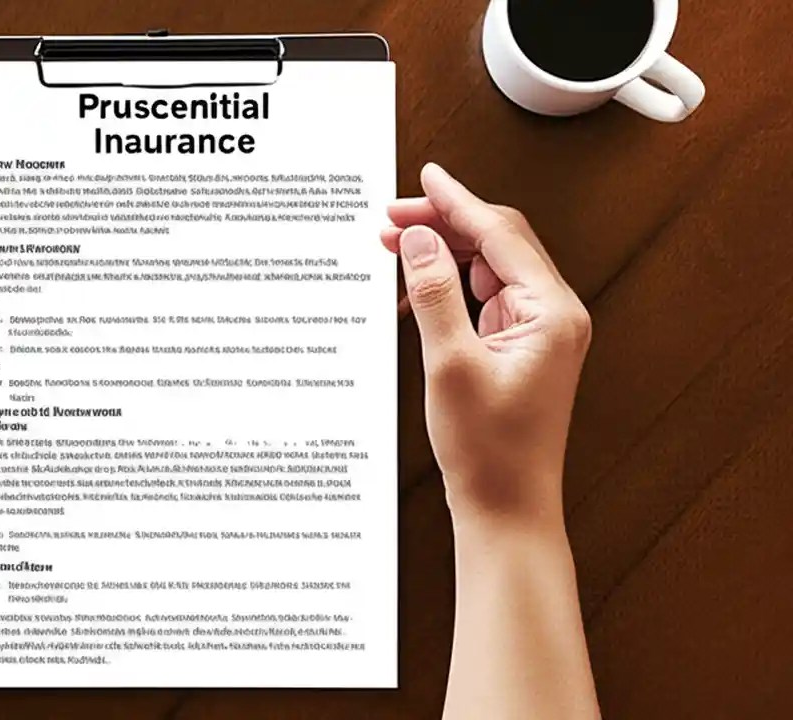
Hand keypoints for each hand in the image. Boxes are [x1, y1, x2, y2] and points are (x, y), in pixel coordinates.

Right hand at [382, 164, 591, 530]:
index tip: (425, 177)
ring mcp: (539, 332)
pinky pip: (484, 298)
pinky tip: (415, 291)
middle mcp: (553, 315)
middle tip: (392, 218)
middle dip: (444, 224)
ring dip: (443, 254)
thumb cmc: (490, 451)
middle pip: (497, 243)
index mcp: (551, 312)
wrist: (507, 507)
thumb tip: (421, 239)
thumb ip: (434, 294)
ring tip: (396, 247)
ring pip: (488, 268)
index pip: (499, 233)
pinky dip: (450, 286)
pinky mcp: (521, 348)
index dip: (456, 200)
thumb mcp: (450, 364)